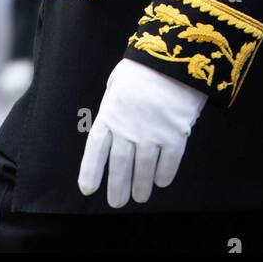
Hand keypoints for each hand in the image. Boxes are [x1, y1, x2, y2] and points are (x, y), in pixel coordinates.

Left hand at [77, 58, 207, 207]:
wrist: (173, 58)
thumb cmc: (143, 66)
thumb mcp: (118, 81)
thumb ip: (114, 103)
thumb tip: (113, 119)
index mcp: (110, 114)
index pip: (96, 150)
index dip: (91, 171)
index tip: (88, 189)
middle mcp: (128, 129)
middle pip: (120, 166)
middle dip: (117, 188)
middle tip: (117, 203)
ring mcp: (151, 135)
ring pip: (143, 170)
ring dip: (141, 187)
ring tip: (140, 197)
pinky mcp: (174, 136)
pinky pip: (168, 163)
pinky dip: (164, 175)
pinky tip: (161, 181)